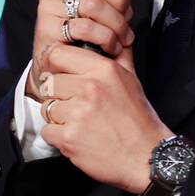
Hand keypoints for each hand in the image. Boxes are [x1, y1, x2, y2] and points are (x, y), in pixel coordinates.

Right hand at [28, 0, 156, 98]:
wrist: (70, 68)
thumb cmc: (91, 31)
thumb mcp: (112, 0)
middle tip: (125, 15)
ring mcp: (47, 9)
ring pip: (93, 4)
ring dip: (116, 24)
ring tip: (120, 36)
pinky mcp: (46, 33)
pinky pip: (84, 28)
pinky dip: (105, 39)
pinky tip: (109, 47)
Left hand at [37, 41, 173, 193]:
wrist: (147, 157)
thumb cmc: (139, 120)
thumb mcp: (131, 79)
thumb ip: (118, 56)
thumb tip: (114, 38)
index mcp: (103, 69)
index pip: (59, 54)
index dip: (55, 65)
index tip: (60, 76)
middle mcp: (89, 87)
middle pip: (50, 83)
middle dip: (59, 96)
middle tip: (77, 107)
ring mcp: (78, 113)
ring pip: (47, 108)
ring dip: (59, 118)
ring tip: (81, 125)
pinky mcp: (69, 137)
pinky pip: (47, 131)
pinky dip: (58, 138)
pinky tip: (78, 138)